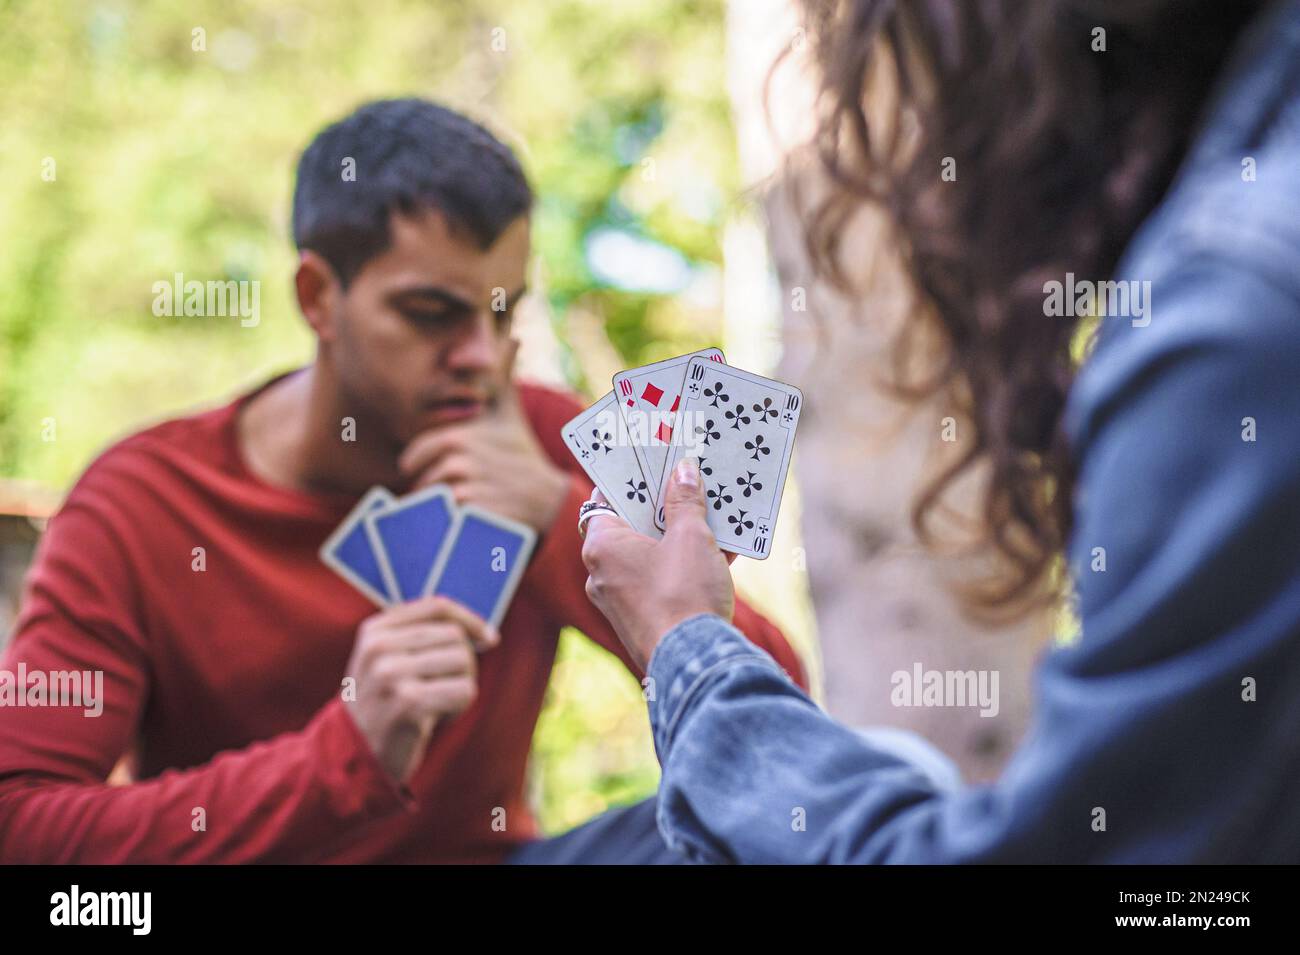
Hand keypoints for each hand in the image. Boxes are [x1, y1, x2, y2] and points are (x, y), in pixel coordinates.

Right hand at [342, 596, 497, 782]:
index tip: (490, 639)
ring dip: (461, 686)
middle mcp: (379, 647)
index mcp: (375, 631)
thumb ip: (423, 636)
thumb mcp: (388, 661)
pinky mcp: (409, 703)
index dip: (470, 620)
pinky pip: (464, 691)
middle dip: (463, 664)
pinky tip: (436, 719)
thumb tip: (486, 634)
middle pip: (454, 636)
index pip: (437, 607)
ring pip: (463, 662)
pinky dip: (460, 707)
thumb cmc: (383, 705)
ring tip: (435, 704)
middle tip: (443, 690)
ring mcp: (391, 674)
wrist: (354, 756)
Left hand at [398, 339, 568, 532]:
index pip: (419, 451)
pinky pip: (445, 519)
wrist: (549, 501)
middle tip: (445, 492)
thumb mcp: (508, 413)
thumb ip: (501, 377)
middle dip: (428, 488)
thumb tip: (513, 336)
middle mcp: (465, 460)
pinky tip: (466, 518)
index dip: (416, 462)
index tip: (417, 469)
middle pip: (424, 479)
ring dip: (438, 506)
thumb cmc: (521, 455)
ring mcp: (471, 488)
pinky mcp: (476, 515)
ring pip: (433, 500)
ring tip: (458, 505)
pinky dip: (450, 521)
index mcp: (464, 436)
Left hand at [581, 458, 735, 669]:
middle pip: (631, 527)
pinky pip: (662, 581)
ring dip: (679, 537)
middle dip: (662, 507)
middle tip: (686, 484)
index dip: (628, 480)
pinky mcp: (643, 621)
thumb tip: (683, 472)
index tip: (649, 464)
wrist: (695, 663)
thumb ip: (685, 501)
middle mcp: (602, 574)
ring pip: (650, 555)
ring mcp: (621, 601)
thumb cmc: (683, 595)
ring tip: (711, 516)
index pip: (605, 500)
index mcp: (602, 547)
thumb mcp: (691, 537)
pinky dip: (684, 566)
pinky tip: (720, 554)